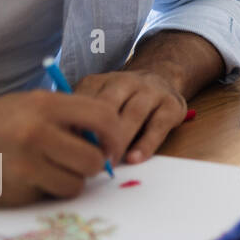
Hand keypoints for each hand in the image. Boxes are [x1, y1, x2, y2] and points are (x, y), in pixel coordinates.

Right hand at [0, 91, 124, 205]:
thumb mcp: (28, 105)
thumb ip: (66, 117)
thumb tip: (104, 138)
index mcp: (44, 105)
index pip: (103, 117)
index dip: (115, 135)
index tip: (111, 147)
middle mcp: (37, 134)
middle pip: (93, 160)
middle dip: (93, 166)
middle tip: (82, 164)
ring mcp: (24, 166)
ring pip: (74, 185)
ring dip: (69, 182)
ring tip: (49, 171)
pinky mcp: (13, 193)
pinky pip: (47, 198)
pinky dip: (42, 192)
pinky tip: (22, 180)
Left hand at [73, 68, 187, 162]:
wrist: (163, 77)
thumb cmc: (123, 100)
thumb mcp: (100, 99)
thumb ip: (83, 117)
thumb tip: (67, 144)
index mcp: (101, 81)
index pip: (84, 99)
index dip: (75, 124)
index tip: (67, 147)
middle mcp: (126, 82)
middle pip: (108, 105)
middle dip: (97, 133)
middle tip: (87, 159)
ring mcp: (151, 91)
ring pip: (133, 113)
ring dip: (120, 139)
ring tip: (109, 163)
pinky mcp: (172, 104)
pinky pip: (158, 125)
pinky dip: (145, 143)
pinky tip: (134, 158)